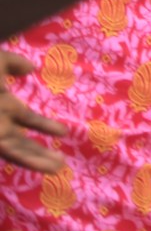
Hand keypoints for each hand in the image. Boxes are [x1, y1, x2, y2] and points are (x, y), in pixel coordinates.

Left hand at [0, 50, 65, 173]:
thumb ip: (13, 63)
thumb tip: (33, 68)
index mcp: (4, 107)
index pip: (28, 119)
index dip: (45, 126)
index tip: (65, 132)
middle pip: (22, 143)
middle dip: (41, 153)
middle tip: (63, 164)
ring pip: (17, 151)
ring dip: (37, 160)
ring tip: (59, 167)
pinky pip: (10, 151)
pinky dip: (25, 160)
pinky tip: (39, 166)